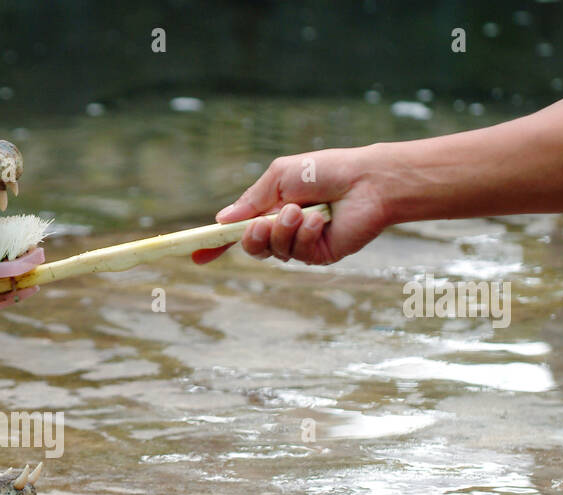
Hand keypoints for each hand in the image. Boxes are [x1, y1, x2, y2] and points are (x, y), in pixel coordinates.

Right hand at [191, 146, 393, 265]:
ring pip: (272, 251)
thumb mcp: (280, 176)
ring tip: (302, 211)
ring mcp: (300, 244)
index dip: (217, 243)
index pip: (239, 230)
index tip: (196, 255)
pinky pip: (297, 253)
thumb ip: (251, 200)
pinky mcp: (318, 255)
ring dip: (283, 231)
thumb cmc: (325, 171)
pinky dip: (305, 234)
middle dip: (252, 237)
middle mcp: (283, 228)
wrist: (366, 181)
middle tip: (264, 222)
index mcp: (272, 208)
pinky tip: (321, 219)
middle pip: (252, 246)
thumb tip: (221, 219)